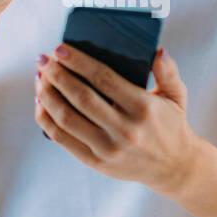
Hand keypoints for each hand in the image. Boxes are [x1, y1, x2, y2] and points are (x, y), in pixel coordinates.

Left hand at [34, 42, 198, 195]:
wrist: (172, 167)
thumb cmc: (171, 125)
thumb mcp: (176, 95)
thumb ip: (168, 71)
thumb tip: (157, 51)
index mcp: (143, 108)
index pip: (104, 79)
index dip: (78, 62)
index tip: (60, 49)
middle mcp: (124, 130)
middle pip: (80, 97)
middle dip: (57, 75)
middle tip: (44, 59)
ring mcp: (108, 149)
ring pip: (66, 118)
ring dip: (47, 95)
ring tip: (40, 78)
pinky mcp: (96, 162)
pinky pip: (62, 138)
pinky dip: (47, 119)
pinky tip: (42, 102)